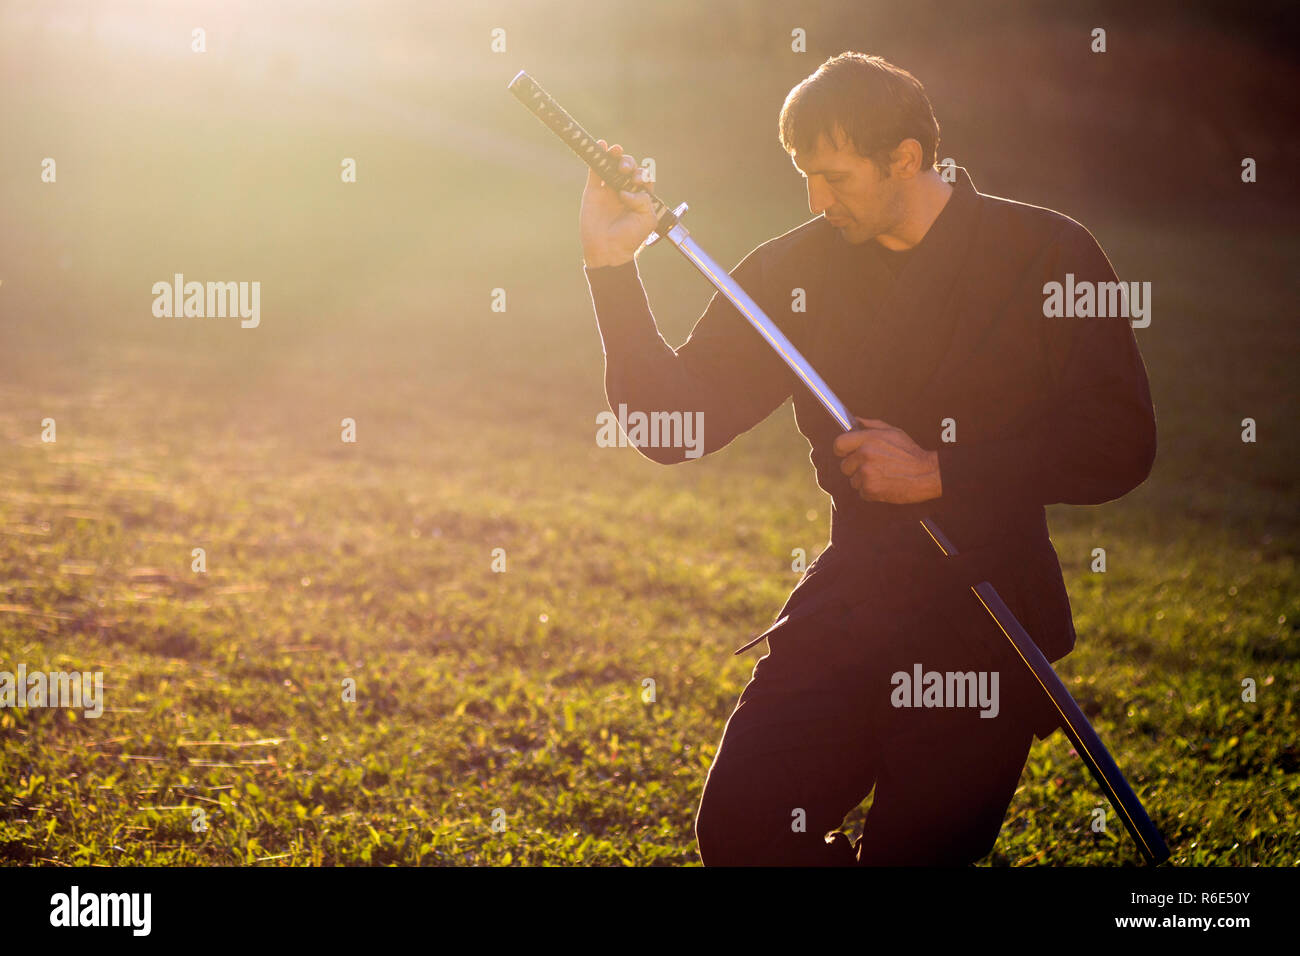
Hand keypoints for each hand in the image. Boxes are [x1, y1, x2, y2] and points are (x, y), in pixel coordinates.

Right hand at [579, 140, 657, 268]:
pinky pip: (595, 170)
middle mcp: (624, 190)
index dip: (642, 174)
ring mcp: (608, 190)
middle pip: (628, 168)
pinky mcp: (593, 191)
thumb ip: (644, 200)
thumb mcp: (647, 220)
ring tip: (616, 151)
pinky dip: (597, 156)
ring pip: (612, 165)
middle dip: (629, 164)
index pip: (643, 177)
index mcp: (640, 197)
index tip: (637, 181)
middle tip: (625, 171)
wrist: (607, 250)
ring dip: (616, 156)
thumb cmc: (629, 238)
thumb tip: (627, 190)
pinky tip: (600, 145)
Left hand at [832, 417, 942, 503]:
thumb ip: (872, 425)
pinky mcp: (870, 489)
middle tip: (872, 467)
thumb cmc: (910, 453)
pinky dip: (871, 492)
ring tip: (882, 476)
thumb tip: (856, 420)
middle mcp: (865, 455)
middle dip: (855, 468)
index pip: (838, 444)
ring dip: (864, 481)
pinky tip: (885, 485)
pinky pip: (862, 493)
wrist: (927, 473)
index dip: (841, 450)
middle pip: (844, 466)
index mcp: (868, 439)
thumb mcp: (893, 432)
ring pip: (853, 481)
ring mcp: (866, 473)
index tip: (847, 454)